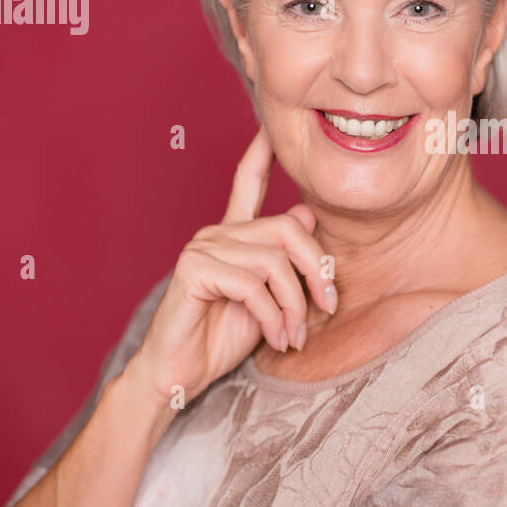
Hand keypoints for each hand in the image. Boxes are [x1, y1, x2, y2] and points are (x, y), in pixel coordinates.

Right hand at [126, 124, 334, 405]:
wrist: (179, 376)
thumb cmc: (220, 339)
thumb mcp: (270, 299)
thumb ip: (286, 261)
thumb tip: (306, 212)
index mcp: (234, 236)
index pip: (247, 182)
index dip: (260, 154)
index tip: (273, 130)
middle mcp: (216, 234)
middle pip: (287, 229)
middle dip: (316, 271)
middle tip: (326, 308)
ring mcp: (202, 248)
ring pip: (274, 262)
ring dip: (294, 305)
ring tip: (294, 335)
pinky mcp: (193, 270)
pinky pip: (252, 284)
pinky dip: (273, 316)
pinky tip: (275, 338)